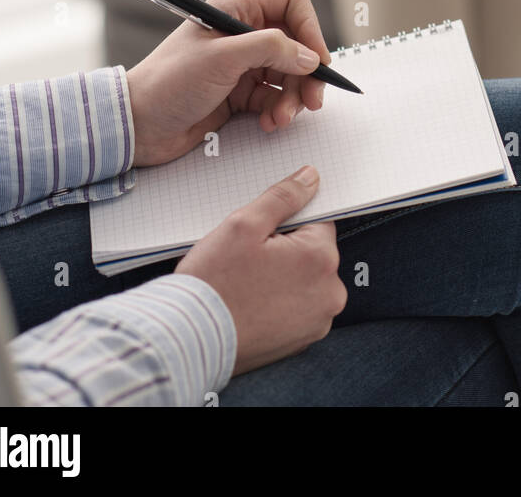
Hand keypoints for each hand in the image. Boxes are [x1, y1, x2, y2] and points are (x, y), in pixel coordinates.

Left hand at [125, 0, 331, 166]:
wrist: (138, 125)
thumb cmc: (169, 82)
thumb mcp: (222, 59)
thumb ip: (271, 49)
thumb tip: (311, 56)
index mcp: (236, 9)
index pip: (291, 3)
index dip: (310, 28)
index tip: (318, 60)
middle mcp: (243, 33)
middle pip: (297, 43)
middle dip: (307, 72)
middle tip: (314, 100)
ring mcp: (243, 64)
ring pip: (290, 74)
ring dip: (294, 97)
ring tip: (283, 118)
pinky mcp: (240, 93)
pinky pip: (276, 97)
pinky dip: (280, 110)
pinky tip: (270, 123)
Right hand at [175, 165, 346, 375]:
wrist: (191, 340)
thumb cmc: (215, 283)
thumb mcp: (244, 224)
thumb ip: (283, 196)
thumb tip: (311, 178)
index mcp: (321, 258)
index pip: (318, 221)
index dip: (286, 222)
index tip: (262, 234)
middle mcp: (330, 293)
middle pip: (312, 252)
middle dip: (285, 250)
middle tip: (247, 260)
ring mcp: (317, 322)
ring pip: (304, 281)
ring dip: (282, 277)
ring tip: (246, 284)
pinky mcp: (302, 343)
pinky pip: (296, 309)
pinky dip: (278, 304)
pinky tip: (250, 304)